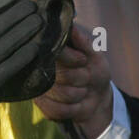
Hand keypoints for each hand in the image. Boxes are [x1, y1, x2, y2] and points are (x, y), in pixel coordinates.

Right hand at [38, 24, 113, 138]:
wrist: (97, 98)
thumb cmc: (94, 70)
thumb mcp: (94, 54)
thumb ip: (83, 41)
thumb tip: (71, 27)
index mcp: (52, 53)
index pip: (55, 52)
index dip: (73, 59)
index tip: (83, 60)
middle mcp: (42, 69)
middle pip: (62, 76)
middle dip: (81, 78)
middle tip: (85, 76)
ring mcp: (41, 89)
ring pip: (63, 93)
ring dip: (79, 94)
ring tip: (82, 90)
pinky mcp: (43, 107)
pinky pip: (58, 110)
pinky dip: (74, 109)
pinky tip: (76, 104)